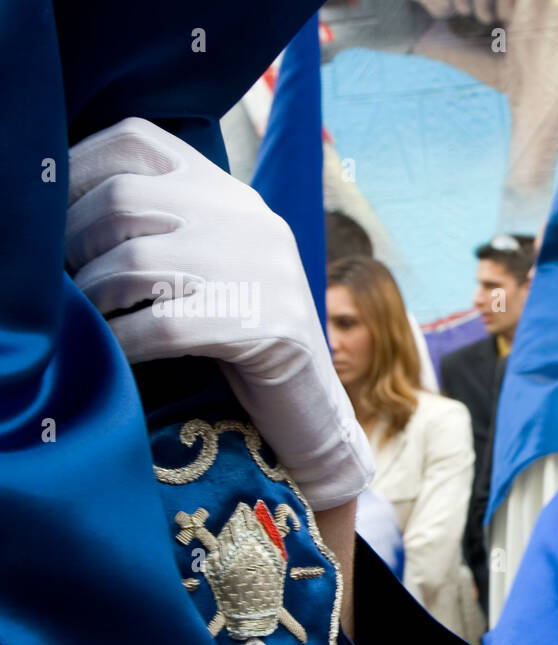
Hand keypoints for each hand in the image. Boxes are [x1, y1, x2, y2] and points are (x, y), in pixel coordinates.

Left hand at [65, 117, 371, 511]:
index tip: (57, 209)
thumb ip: (167, 222)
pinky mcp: (262, 326)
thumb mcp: (216, 259)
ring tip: (92, 318)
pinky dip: (122, 342)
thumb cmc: (244, 335)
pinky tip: (117, 353)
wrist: (313, 403)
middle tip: (70, 280)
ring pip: (133, 260)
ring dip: (94, 295)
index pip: (139, 141)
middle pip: (123, 198)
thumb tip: (64, 209)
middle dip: (74, 242)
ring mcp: (260, 270)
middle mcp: (249, 220)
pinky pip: (159, 327)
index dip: (78, 166)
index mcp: (233, 195)